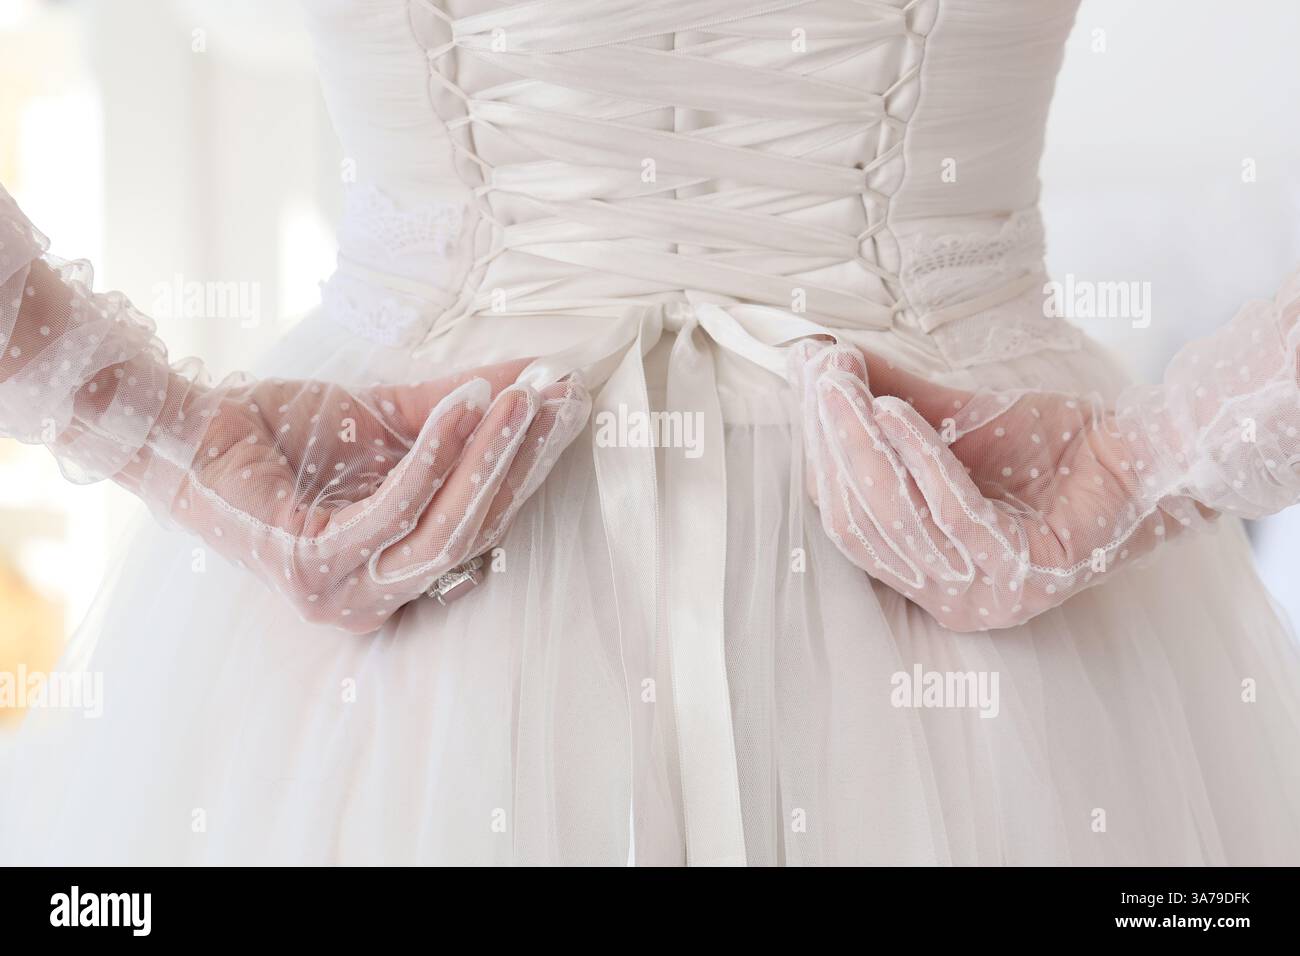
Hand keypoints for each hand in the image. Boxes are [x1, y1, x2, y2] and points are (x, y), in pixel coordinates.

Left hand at [0, 191, 589, 632]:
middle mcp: (376, 599)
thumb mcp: (389, 420)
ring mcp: (343, 595)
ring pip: (447, 531)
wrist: (186, 429)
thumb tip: (538, 374)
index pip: (486, 521)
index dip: (530, 463)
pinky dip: (433, 458)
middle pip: (478, 530)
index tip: (568, 402)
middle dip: (523, 459)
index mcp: (398, 571)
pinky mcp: (313, 571)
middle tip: (558, 393)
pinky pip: (395, 513)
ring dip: (490, 459)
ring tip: (521, 396)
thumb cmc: (284, 433)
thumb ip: (458, 408)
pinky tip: (461, 407)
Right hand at [794, 341, 1207, 630]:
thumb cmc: (1047, 447)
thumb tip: (820, 361)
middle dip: (835, 444)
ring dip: (865, 446)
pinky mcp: (1023, 576)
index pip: (848, 519)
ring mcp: (986, 597)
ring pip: (898, 519)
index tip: (810, 386)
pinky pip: (951, 514)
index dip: (823, 453)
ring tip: (849, 386)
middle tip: (822, 380)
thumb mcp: (950, 424)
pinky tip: (897, 413)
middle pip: (862, 522)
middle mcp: (950, 600)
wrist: (1140, 455)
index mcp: (925, 576)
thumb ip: (888, 402)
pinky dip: (919, 458)